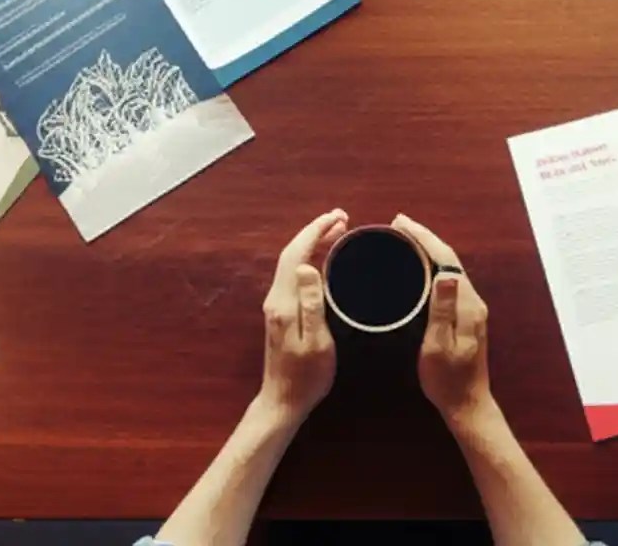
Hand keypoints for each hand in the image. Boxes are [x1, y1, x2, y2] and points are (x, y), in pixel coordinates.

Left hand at [259, 209, 348, 422]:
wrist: (283, 400)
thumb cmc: (306, 376)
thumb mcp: (317, 341)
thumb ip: (312, 303)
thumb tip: (306, 266)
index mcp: (284, 302)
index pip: (296, 253)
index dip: (315, 230)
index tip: (337, 217)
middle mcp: (276, 298)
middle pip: (292, 254)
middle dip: (315, 231)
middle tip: (342, 219)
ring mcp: (276, 305)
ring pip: (292, 263)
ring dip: (312, 244)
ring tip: (337, 232)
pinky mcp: (280, 313)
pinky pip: (294, 275)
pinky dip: (309, 259)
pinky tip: (323, 260)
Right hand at [393, 214, 493, 426]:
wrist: (468, 404)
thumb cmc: (447, 380)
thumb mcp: (438, 345)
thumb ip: (442, 309)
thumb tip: (445, 273)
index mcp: (467, 305)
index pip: (446, 259)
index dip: (424, 238)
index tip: (402, 223)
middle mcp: (473, 301)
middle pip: (450, 258)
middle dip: (425, 238)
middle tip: (399, 224)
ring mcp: (472, 308)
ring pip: (450, 267)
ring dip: (430, 249)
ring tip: (406, 238)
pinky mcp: (468, 315)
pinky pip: (450, 280)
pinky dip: (434, 265)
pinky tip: (420, 266)